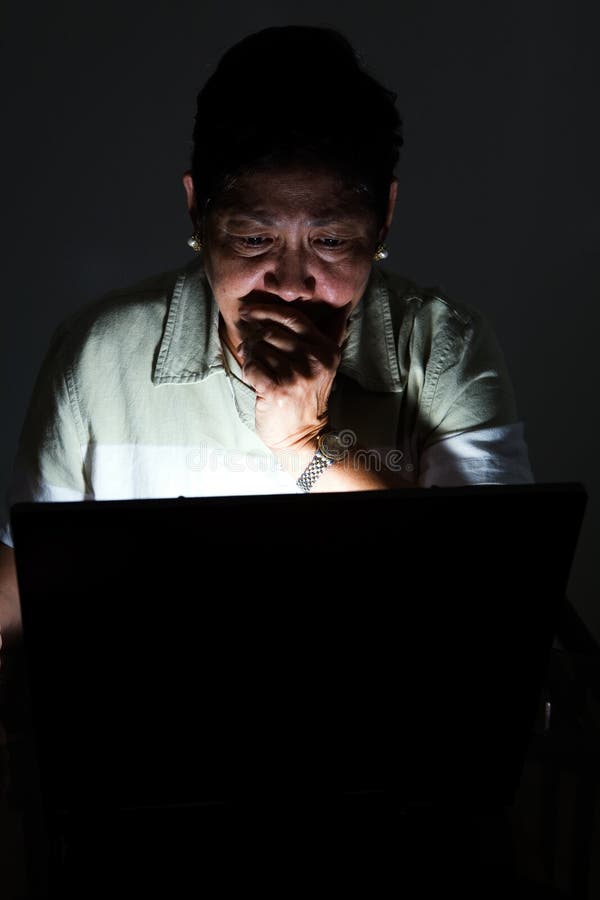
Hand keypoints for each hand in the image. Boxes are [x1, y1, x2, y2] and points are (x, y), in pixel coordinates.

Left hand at [238, 301, 350, 453]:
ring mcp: (295, 376)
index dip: (266, 310)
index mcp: (326, 350)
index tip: (248, 310)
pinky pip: (251, 366)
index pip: (293, 317)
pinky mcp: (277, 390)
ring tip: (253, 363)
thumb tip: (344, 307)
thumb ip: (333, 335)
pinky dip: (247, 369)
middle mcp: (313, 361)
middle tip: (247, 344)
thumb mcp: (327, 365)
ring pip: (258, 347)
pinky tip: (252, 376)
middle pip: (270, 331)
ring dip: (249, 353)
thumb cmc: (309, 398)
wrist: (304, 436)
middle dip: (252, 335)